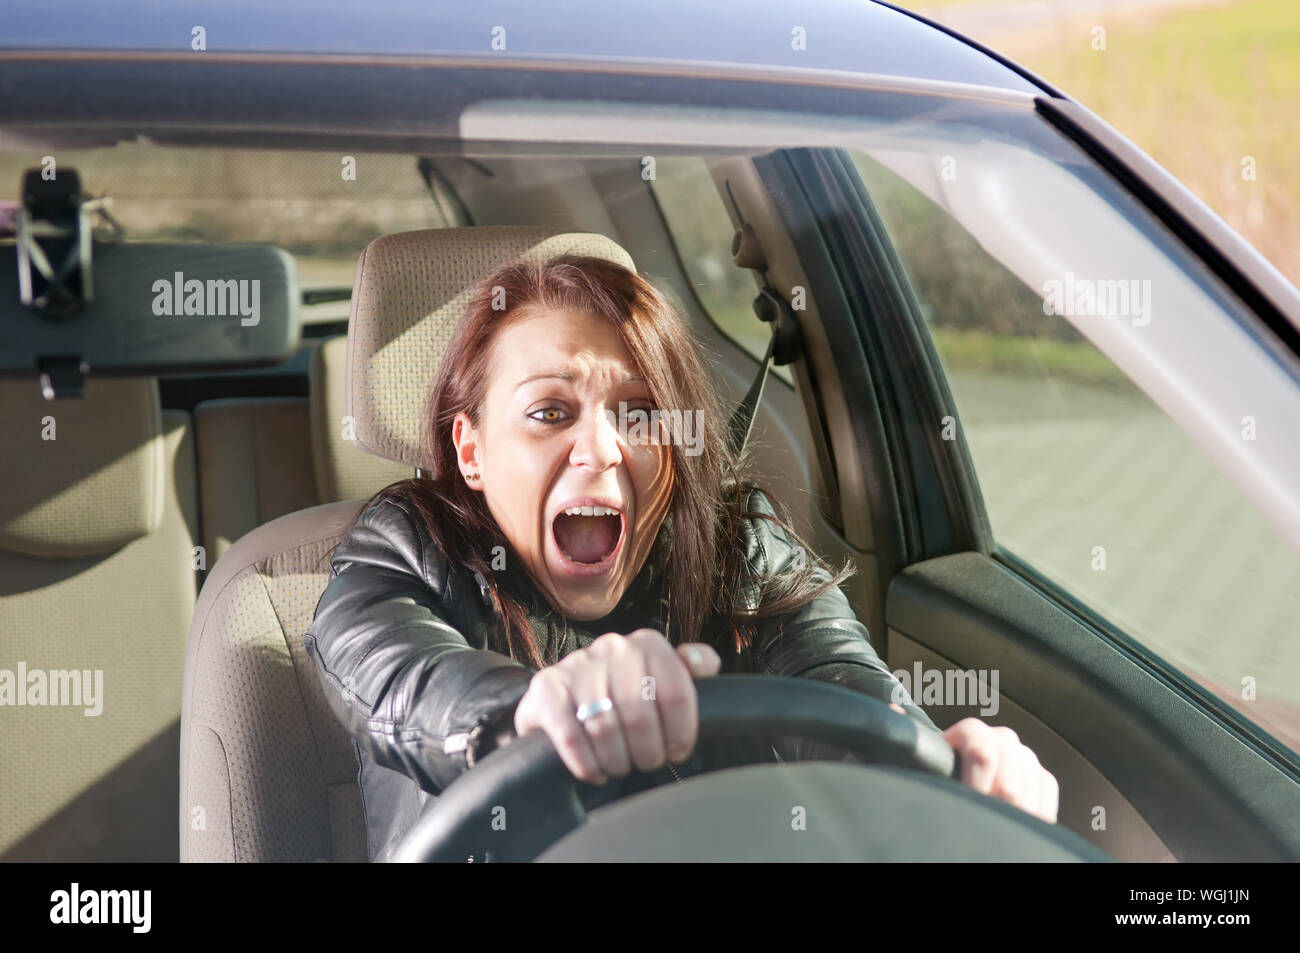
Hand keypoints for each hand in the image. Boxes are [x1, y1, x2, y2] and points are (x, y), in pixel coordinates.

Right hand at [514, 629, 721, 783]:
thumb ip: (693, 670)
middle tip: (646, 761)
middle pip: (641, 716)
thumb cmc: (623, 695)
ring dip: (617, 760)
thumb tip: (698, 661)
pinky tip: (596, 770)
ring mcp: (576, 666)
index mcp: (647, 644)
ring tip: (620, 765)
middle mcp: (612, 647)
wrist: (562, 701)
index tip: (677, 750)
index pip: (677, 693)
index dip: (681, 732)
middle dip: (647, 751)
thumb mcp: (662, 680)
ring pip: (605, 729)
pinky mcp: (546, 689)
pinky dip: (587, 764)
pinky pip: (571, 737)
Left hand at [890, 705, 1058, 823]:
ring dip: (1012, 814)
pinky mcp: (1042, 777)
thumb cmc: (933, 773)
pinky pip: (1046, 798)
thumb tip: (892, 708)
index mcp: (973, 731)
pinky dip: (1034, 815)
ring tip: (992, 825)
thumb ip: (909, 735)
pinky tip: (1014, 824)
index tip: (967, 806)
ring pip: (1028, 793)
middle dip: (994, 808)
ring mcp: (1026, 757)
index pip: (983, 755)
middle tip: (979, 823)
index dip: (976, 787)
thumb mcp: (919, 756)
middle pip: (1008, 782)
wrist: (958, 776)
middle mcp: (1003, 738)